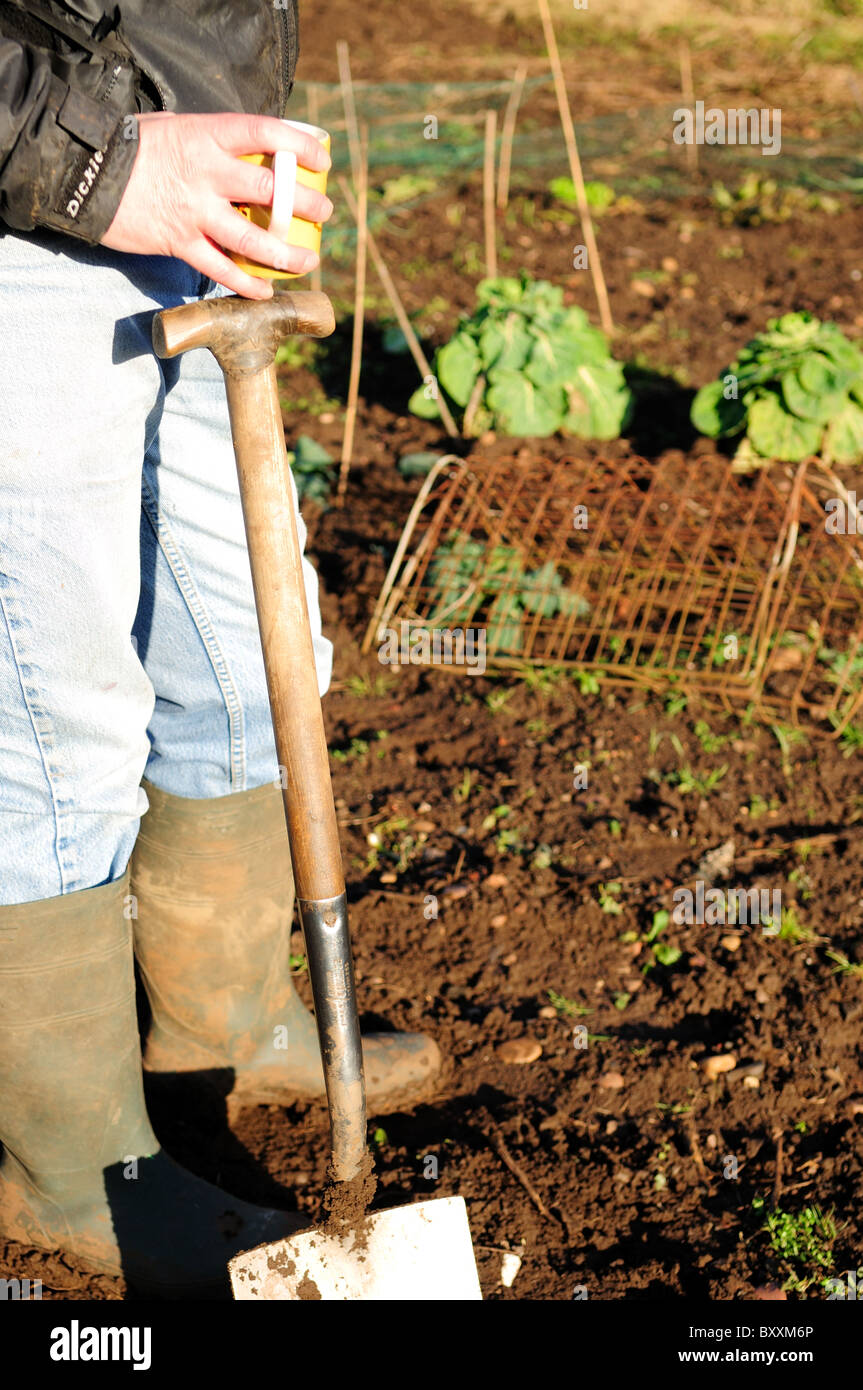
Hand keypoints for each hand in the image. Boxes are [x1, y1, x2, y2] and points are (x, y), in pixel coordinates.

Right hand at [100, 112, 332, 298]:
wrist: (82, 172)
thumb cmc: (128, 146)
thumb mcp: (173, 127)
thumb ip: (208, 142)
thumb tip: (241, 155)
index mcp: (208, 135)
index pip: (268, 133)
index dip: (302, 147)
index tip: (322, 161)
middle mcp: (208, 173)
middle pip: (272, 189)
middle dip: (306, 204)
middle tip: (323, 213)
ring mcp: (195, 211)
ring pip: (255, 238)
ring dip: (288, 254)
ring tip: (307, 260)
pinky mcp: (180, 243)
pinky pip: (222, 269)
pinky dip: (247, 284)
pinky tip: (265, 291)